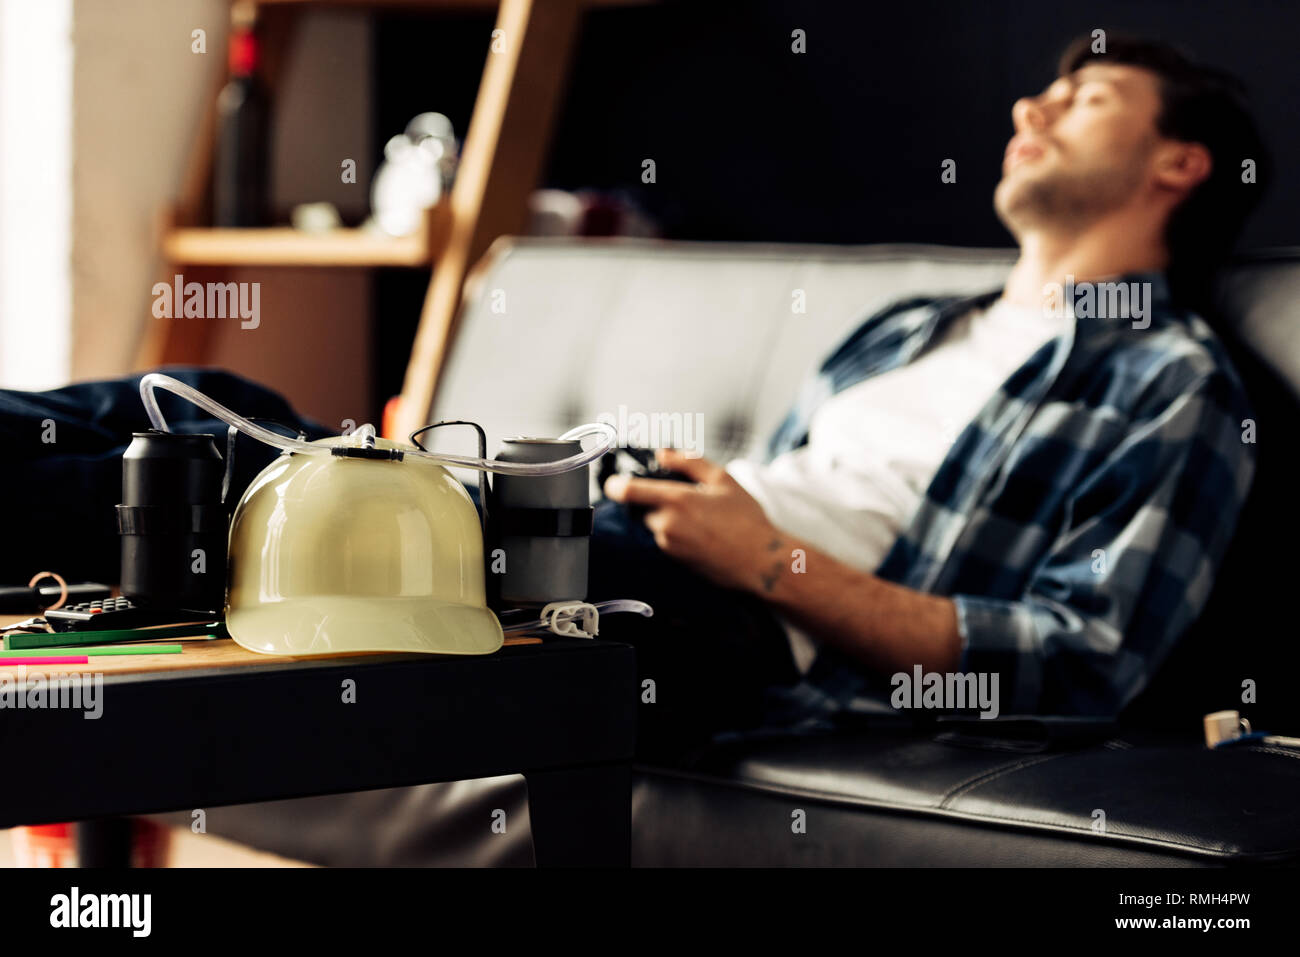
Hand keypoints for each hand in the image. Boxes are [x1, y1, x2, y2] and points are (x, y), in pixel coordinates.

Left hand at [602, 448, 782, 592]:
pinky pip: (664, 539)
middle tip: (681, 497)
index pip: (627, 491)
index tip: (616, 481)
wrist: (760, 562)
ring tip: (698, 517)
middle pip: (639, 508)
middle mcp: (667, 524)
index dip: (615, 484)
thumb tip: (662, 453)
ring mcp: (668, 544)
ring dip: (665, 517)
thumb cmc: (747, 520)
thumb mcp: (723, 480)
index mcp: (676, 500)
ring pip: (653, 524)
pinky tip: (700, 532)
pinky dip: (675, 533)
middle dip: (652, 501)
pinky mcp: (674, 560)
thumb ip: (689, 462)